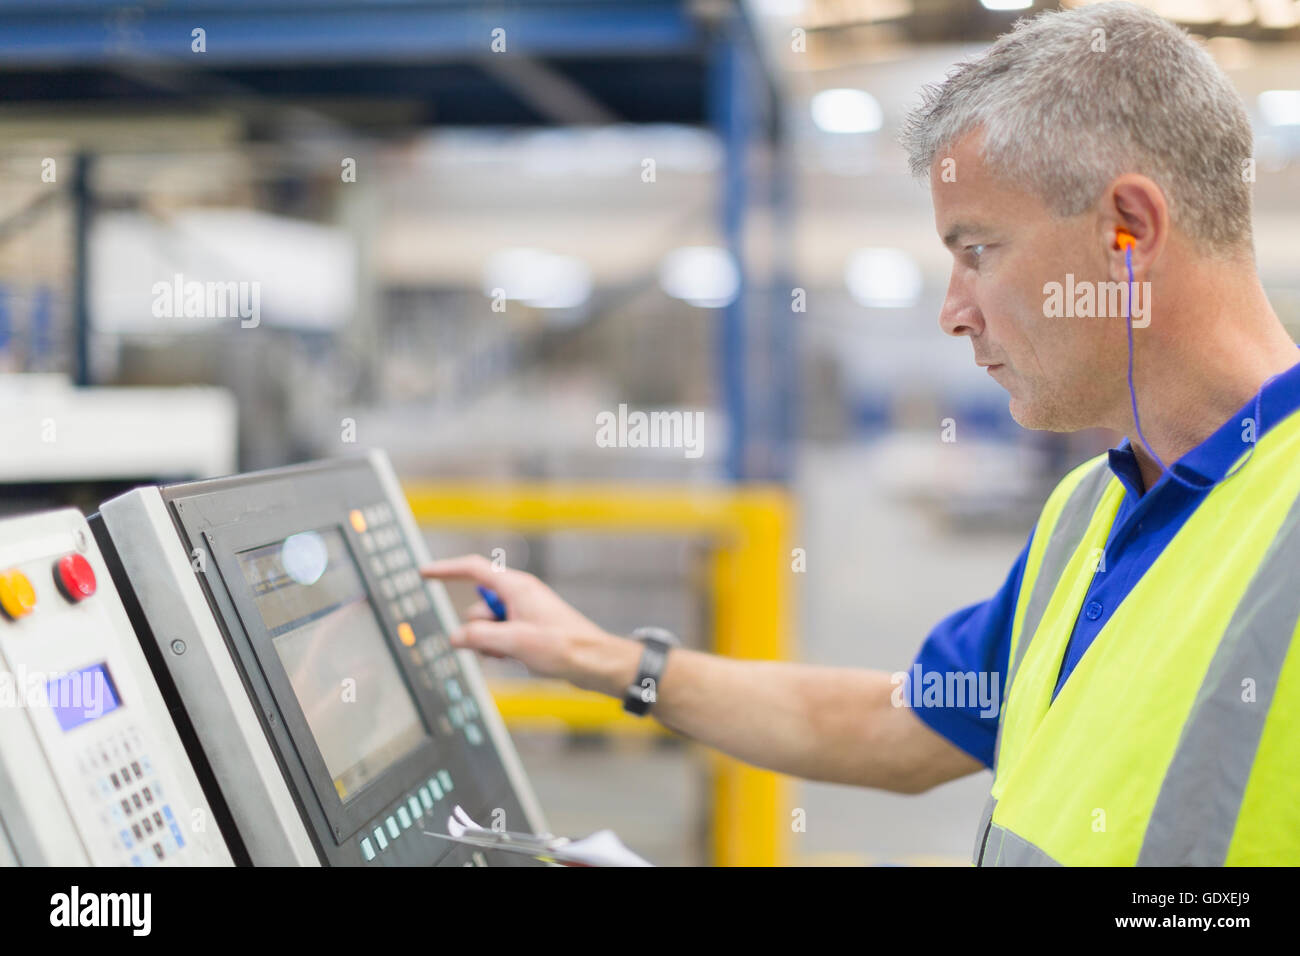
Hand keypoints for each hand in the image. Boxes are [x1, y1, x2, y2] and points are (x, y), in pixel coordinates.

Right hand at [420, 554, 637, 693]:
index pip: (473, 570)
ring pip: (487, 625)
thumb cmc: (563, 646)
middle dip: (477, 630)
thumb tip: (455, 637)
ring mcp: (524, 612)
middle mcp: (518, 595)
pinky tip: (516, 658)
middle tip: (496, 648)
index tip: (423, 573)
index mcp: (516, 587)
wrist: (593, 662)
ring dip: (489, 643)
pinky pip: (500, 635)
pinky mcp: (528, 628)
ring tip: (511, 655)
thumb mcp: (514, 642)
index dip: (446, 570)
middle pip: (477, 607)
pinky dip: (500, 647)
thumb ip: (479, 638)